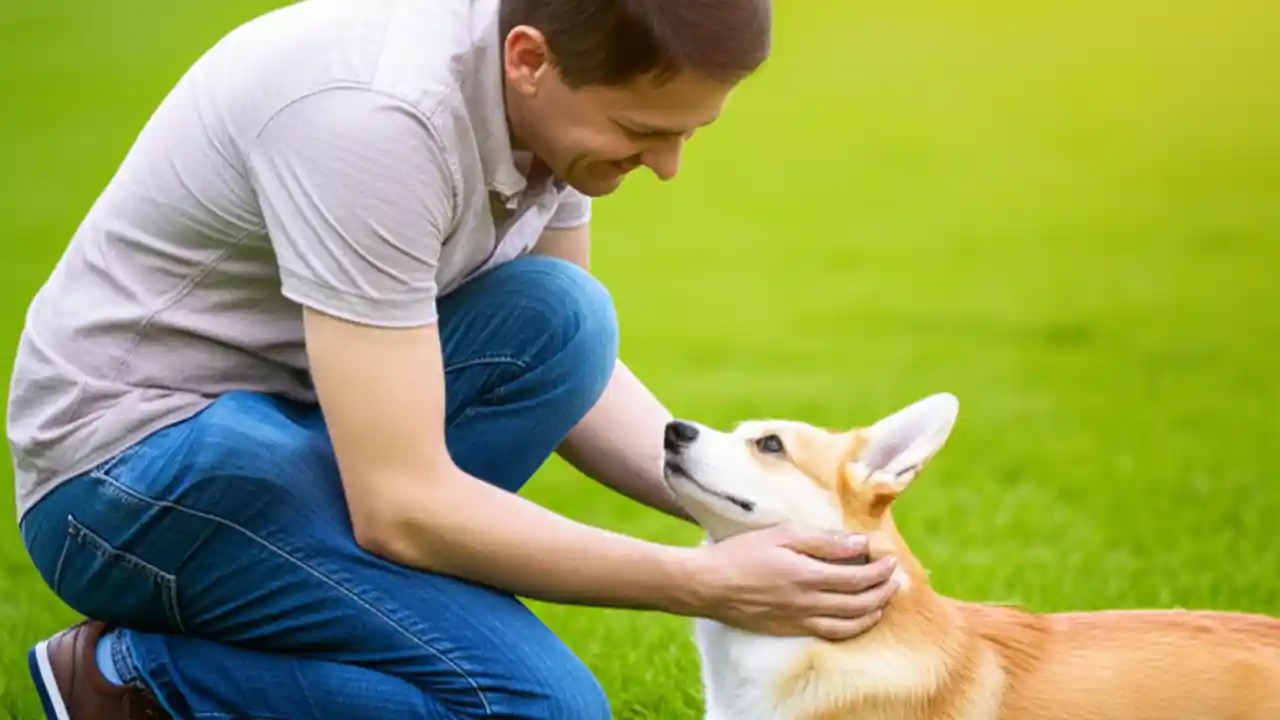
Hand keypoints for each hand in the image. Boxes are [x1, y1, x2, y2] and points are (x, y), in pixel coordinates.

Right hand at [679, 524, 899, 640]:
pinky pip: (831, 634)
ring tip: (884, 600)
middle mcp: (808, 602)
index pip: (858, 577)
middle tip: (895, 578)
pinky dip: (853, 628)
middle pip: (860, 602)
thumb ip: (823, 540)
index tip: (890, 558)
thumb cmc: (742, 553)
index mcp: (808, 575)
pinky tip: (858, 619)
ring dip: (873, 612)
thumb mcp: (781, 534)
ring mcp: (800, 620)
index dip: (880, 569)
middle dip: (883, 590)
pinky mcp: (790, 630)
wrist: (708, 585)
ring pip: (850, 624)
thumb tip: (860, 543)